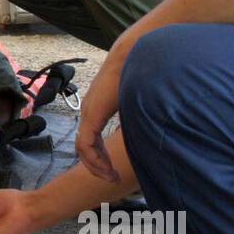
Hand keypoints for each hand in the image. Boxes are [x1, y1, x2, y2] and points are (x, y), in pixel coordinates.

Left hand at [75, 50, 125, 182]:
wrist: (132, 55)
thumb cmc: (138, 72)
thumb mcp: (136, 98)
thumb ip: (136, 113)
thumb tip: (149, 126)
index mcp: (97, 107)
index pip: (92, 138)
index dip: (100, 155)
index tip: (113, 168)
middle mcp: (89, 110)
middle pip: (85, 146)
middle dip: (97, 165)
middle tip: (111, 178)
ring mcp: (89, 112)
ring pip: (84, 148)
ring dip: (96, 166)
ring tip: (111, 177)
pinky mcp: (92, 115)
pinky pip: (86, 144)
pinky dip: (94, 159)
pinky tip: (107, 169)